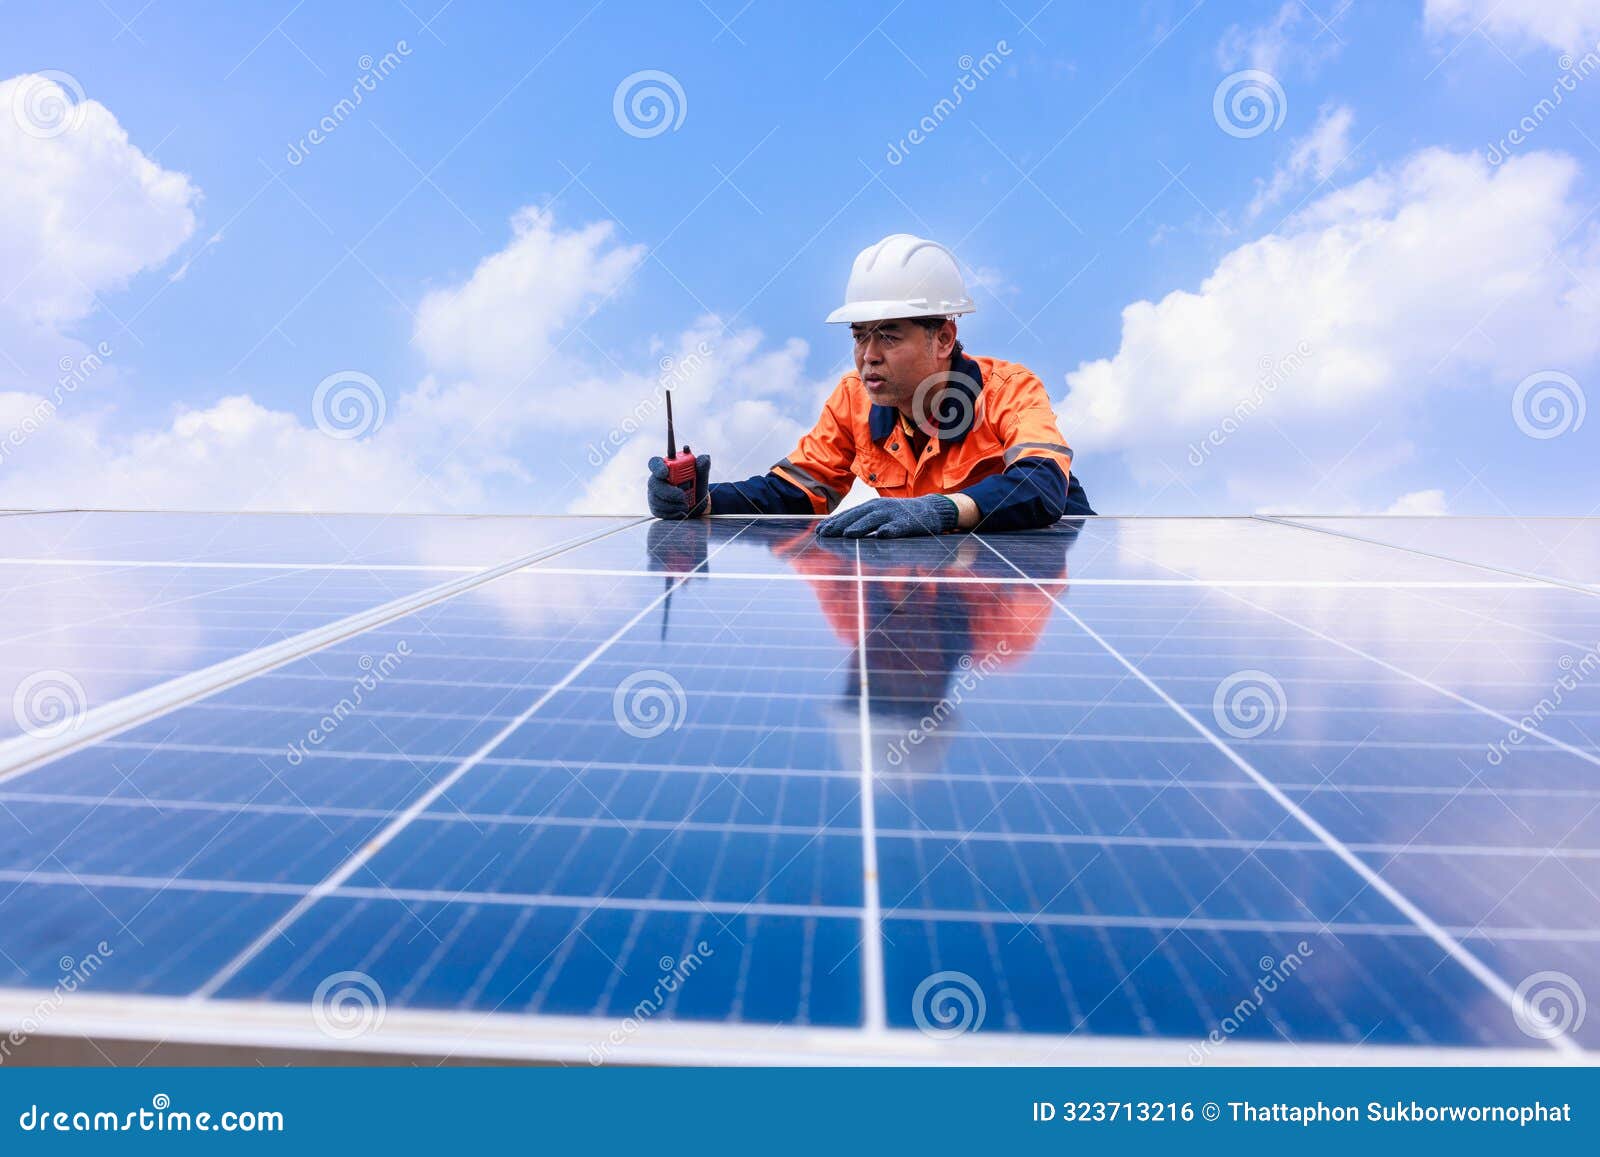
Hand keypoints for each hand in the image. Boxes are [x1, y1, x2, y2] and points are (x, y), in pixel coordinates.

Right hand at [647, 454, 710, 518]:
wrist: (698, 503)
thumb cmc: (696, 485)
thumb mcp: (702, 475)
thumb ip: (703, 465)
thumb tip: (704, 458)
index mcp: (665, 467)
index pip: (655, 463)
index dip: (657, 467)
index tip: (665, 472)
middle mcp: (656, 480)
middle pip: (654, 484)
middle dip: (669, 492)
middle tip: (683, 496)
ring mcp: (654, 494)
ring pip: (657, 500)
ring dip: (674, 504)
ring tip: (686, 505)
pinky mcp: (656, 508)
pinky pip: (660, 512)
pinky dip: (673, 513)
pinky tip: (682, 512)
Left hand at [815, 494, 957, 537]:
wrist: (930, 510)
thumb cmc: (899, 515)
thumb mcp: (879, 515)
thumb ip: (862, 521)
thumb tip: (840, 531)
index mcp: (871, 507)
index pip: (848, 514)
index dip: (833, 522)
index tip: (819, 531)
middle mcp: (880, 508)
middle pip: (857, 516)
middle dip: (840, 525)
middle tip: (826, 534)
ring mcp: (894, 514)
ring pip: (874, 520)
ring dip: (861, 526)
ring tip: (848, 534)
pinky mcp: (908, 523)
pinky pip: (898, 527)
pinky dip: (890, 530)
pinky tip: (882, 535)